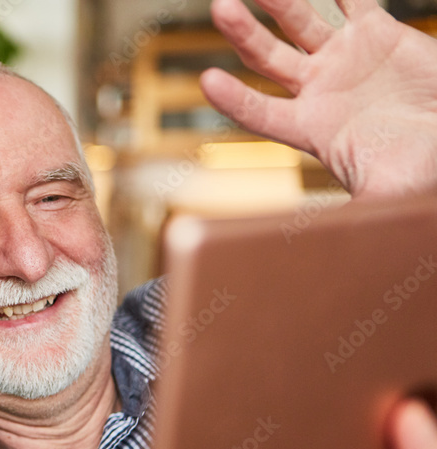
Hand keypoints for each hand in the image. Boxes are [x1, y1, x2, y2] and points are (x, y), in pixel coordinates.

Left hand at [202, 0, 436, 197]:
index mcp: (310, 127)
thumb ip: (352, 218)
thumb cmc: (419, 170)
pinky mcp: (377, 34)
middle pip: (267, 57)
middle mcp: (317, 90)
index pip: (259, 111)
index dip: (234, 98)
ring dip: (278, 1)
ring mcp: (343, 60)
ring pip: (301, 23)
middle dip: (243, 34)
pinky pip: (353, 0)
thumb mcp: (383, 194)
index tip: (206, 79)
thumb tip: (314, 250)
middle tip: (220, 8)